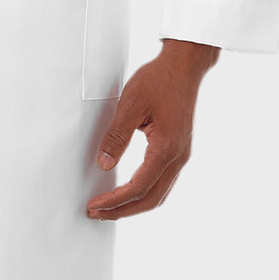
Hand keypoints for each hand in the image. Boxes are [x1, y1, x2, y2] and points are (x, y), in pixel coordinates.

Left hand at [86, 39, 219, 220]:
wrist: (184, 66)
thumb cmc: (159, 79)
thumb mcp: (131, 104)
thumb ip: (117, 136)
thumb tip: (104, 165)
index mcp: (166, 149)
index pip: (138, 188)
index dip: (114, 201)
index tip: (94, 206)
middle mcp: (178, 157)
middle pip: (151, 199)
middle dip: (123, 210)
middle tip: (97, 214)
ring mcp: (181, 154)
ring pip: (159, 193)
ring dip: (134, 204)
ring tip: (110, 207)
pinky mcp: (179, 149)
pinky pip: (163, 181)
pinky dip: (145, 192)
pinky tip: (129, 190)